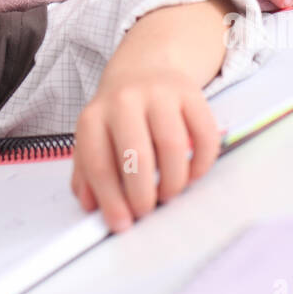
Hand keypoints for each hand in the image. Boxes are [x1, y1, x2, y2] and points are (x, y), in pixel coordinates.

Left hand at [72, 61, 220, 231]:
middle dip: (143, 195)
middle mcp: (124, 100)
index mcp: (94, 116)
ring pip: (173, 147)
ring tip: (168, 193)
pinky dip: (201, 164)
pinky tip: (191, 174)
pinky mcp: (191, 93)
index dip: (111, 199)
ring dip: (173, 182)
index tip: (122, 224)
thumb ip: (88, 173)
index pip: (98, 163)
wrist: (144, 69)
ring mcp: (160, 93)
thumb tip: (90, 205)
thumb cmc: (118, 117)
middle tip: (147, 211)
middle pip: (137, 156)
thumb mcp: (95, 139)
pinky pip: (204, 136)